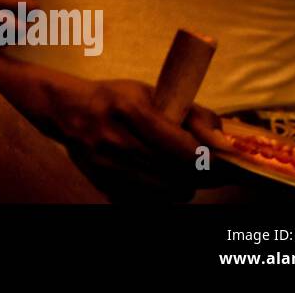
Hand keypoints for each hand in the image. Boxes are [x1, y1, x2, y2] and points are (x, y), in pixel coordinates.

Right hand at [51, 77, 217, 200]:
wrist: (67, 111)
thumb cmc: (115, 99)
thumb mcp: (151, 93)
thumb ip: (190, 113)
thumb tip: (222, 140)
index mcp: (130, 111)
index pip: (186, 150)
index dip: (213, 160)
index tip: (227, 161)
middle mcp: (117, 141)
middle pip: (181, 175)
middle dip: (204, 174)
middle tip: (212, 167)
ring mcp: (109, 167)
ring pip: (170, 192)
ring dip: (185, 184)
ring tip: (182, 170)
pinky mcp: (105, 185)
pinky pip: (151, 201)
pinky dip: (164, 193)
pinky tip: (161, 177)